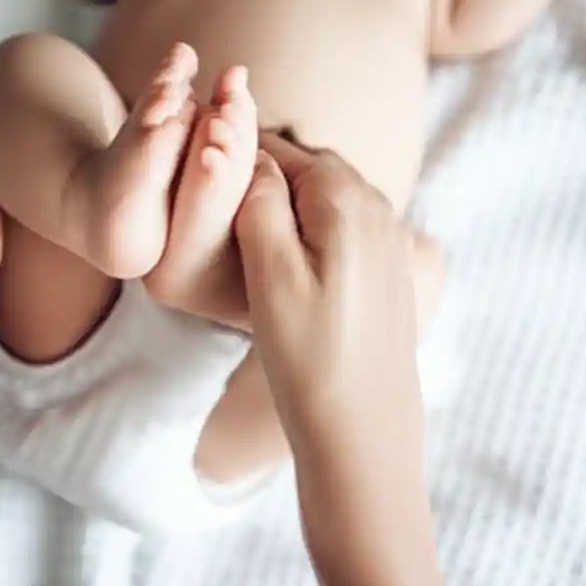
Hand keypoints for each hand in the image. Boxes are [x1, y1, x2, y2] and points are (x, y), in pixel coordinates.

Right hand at [236, 136, 472, 585]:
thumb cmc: (310, 360)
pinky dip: (309, 231)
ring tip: (237, 228)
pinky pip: (342, 230)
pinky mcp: (391, 275)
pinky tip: (282, 260)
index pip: (278, 149)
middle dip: (262, 173)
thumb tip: (246, 151)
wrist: (364, 435)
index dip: (233, 151)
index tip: (194, 164)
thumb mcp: (269, 275)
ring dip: (284, 203)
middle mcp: (379, 209)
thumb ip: (257, 202)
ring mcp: (391, 242)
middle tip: (209, 194)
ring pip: (324, 199)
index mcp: (347, 199)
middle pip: (306, 168)